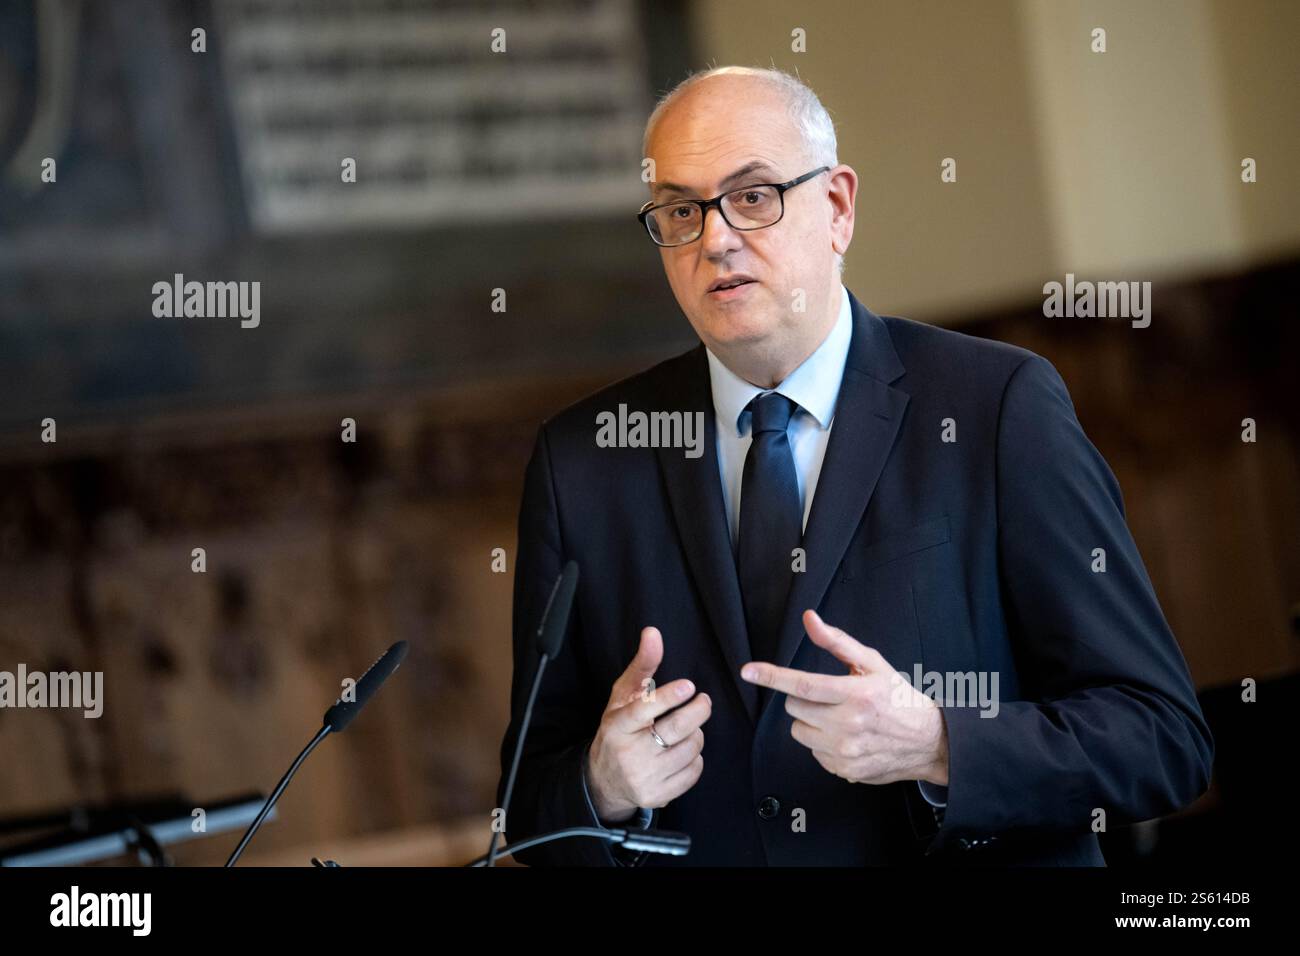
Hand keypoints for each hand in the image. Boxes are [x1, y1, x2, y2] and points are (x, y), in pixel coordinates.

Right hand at [585, 626, 711, 821]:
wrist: (604, 780)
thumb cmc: (619, 730)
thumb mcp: (623, 696)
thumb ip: (642, 665)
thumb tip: (653, 632)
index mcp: (618, 725)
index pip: (644, 710)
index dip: (667, 697)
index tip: (689, 686)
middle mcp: (629, 753)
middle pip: (676, 730)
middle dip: (698, 712)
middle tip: (703, 701)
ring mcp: (644, 777)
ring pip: (690, 749)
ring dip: (696, 735)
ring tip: (687, 729)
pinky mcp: (657, 796)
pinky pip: (693, 772)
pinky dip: (695, 758)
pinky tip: (684, 751)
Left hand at [740, 609, 948, 786]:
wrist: (928, 741)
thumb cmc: (898, 697)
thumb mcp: (872, 663)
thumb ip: (837, 642)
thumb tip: (810, 619)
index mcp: (855, 694)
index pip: (803, 684)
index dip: (772, 676)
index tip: (748, 671)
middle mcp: (848, 725)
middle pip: (796, 708)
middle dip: (804, 699)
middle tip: (829, 697)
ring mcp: (846, 752)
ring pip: (800, 732)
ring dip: (811, 723)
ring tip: (838, 718)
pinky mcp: (844, 770)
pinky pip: (813, 753)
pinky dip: (823, 743)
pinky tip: (846, 737)